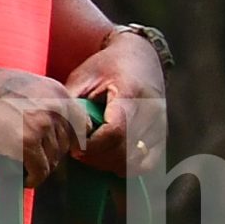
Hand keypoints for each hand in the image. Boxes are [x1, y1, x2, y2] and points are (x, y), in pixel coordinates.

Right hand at [0, 68, 92, 186]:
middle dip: (51, 155)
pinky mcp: (28, 143)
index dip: (74, 141)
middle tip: (35, 161)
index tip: (65, 150)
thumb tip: (53, 128)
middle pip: (65, 145)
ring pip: (53, 160)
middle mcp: (57, 110)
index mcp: (59, 94)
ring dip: (40, 168)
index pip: (83, 125)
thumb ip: (47, 104)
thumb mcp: (30, 86)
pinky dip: (34, 179)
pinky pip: (40, 171)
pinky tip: (25, 179)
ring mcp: (44, 126)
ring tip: (26, 170)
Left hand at [63, 30, 167, 175]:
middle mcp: (151, 112)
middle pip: (125, 152)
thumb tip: (61, 135)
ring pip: (136, 162)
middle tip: (79, 152)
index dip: (92, 147)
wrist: (141, 56)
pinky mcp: (162, 135)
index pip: (115, 132)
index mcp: (130, 94)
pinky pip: (148, 164)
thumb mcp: (83, 77)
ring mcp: (160, 125)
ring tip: (94, 153)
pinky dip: (128, 166)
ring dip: (111, 164)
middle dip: (97, 158)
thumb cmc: (107, 66)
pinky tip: (111, 158)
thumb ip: (72, 105)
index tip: (75, 146)